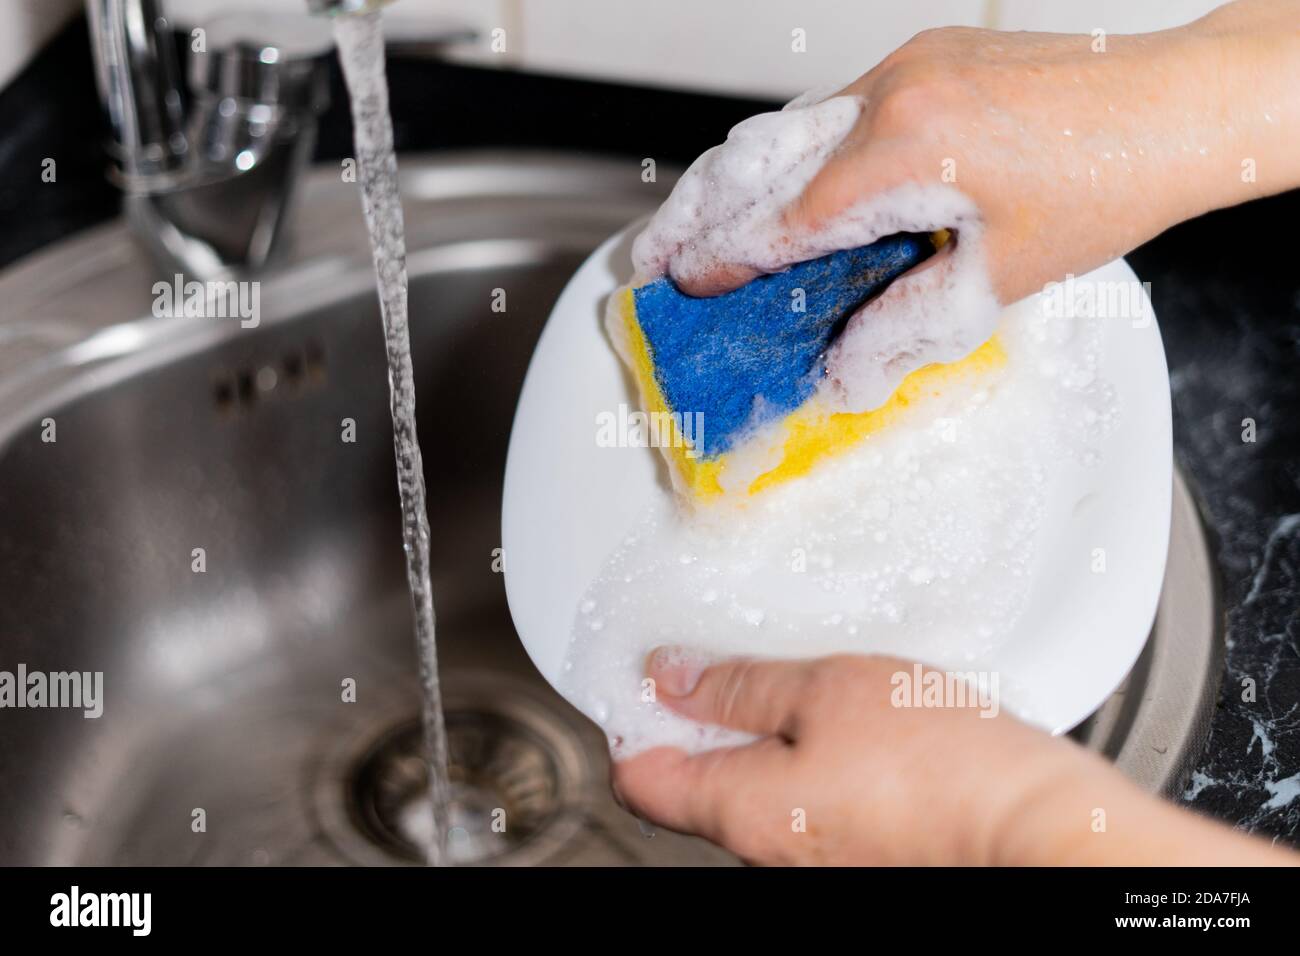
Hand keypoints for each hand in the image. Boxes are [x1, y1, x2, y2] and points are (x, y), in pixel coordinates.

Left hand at [613, 649, 1295, 865]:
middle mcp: (765, 847)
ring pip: (753, 784)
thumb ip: (738, 685)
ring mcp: (810, 851)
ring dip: (760, 728)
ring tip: (801, 678)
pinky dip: (806, 751)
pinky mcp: (854, 843)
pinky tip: (844, 714)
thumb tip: (672, 677)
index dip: (632, 718)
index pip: (637, 776)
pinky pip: (805, 794)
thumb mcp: (825, 691)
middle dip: (700, 716)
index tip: (645, 674)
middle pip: (695, 779)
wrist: (1031, 822)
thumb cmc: (942, 765)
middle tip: (727, 658)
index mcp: (740, 809)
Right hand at [641, 1, 1299, 306]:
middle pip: (756, 157)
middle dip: (695, 210)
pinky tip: (786, 192)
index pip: (783, 219)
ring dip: (736, 180)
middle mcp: (891, 92)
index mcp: (903, 148)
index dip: (725, 260)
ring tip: (700, 225)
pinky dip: (792, 158)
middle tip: (655, 256)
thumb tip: (844, 374)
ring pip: (787, 127)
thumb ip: (906, 328)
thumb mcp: (1000, 277)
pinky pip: (831, 111)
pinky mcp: (923, 60)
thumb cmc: (1109, 178)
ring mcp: (905, 67)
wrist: (1176, 104)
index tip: (683, 287)